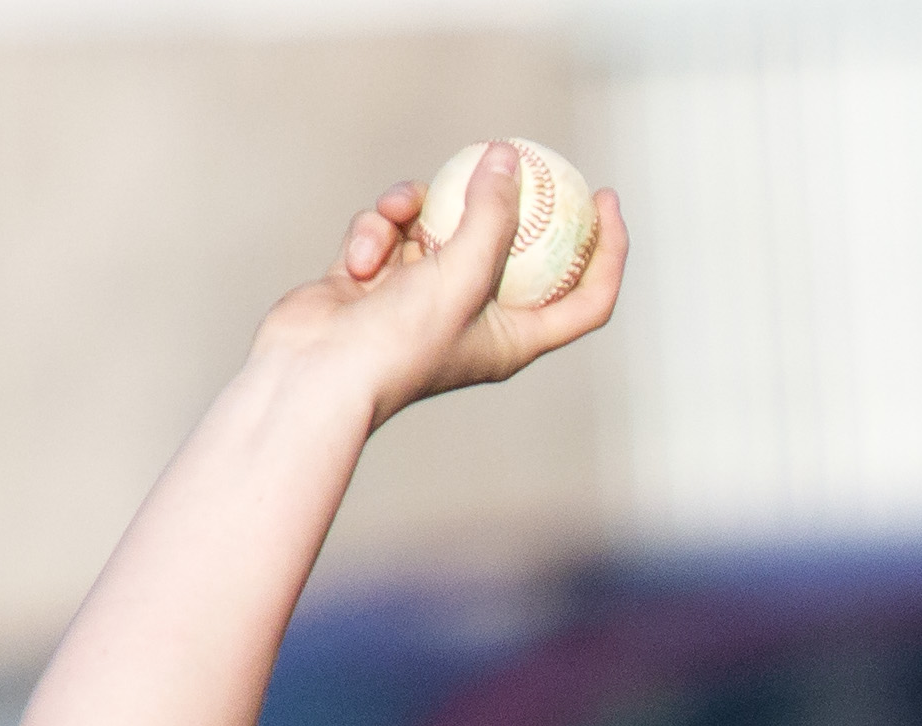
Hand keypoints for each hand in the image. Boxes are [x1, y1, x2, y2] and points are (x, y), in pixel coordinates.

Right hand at [255, 143, 627, 423]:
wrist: (314, 375)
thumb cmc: (399, 342)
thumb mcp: (462, 275)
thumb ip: (491, 214)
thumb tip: (506, 156)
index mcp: (515, 337)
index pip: (584, 299)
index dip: (607, 252)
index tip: (606, 199)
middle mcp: (474, 318)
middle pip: (509, 247)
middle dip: (504, 201)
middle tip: (514, 153)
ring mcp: (422, 297)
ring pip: (436, 224)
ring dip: (413, 209)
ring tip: (395, 214)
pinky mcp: (376, 279)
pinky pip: (388, 231)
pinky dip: (374, 234)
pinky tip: (358, 259)